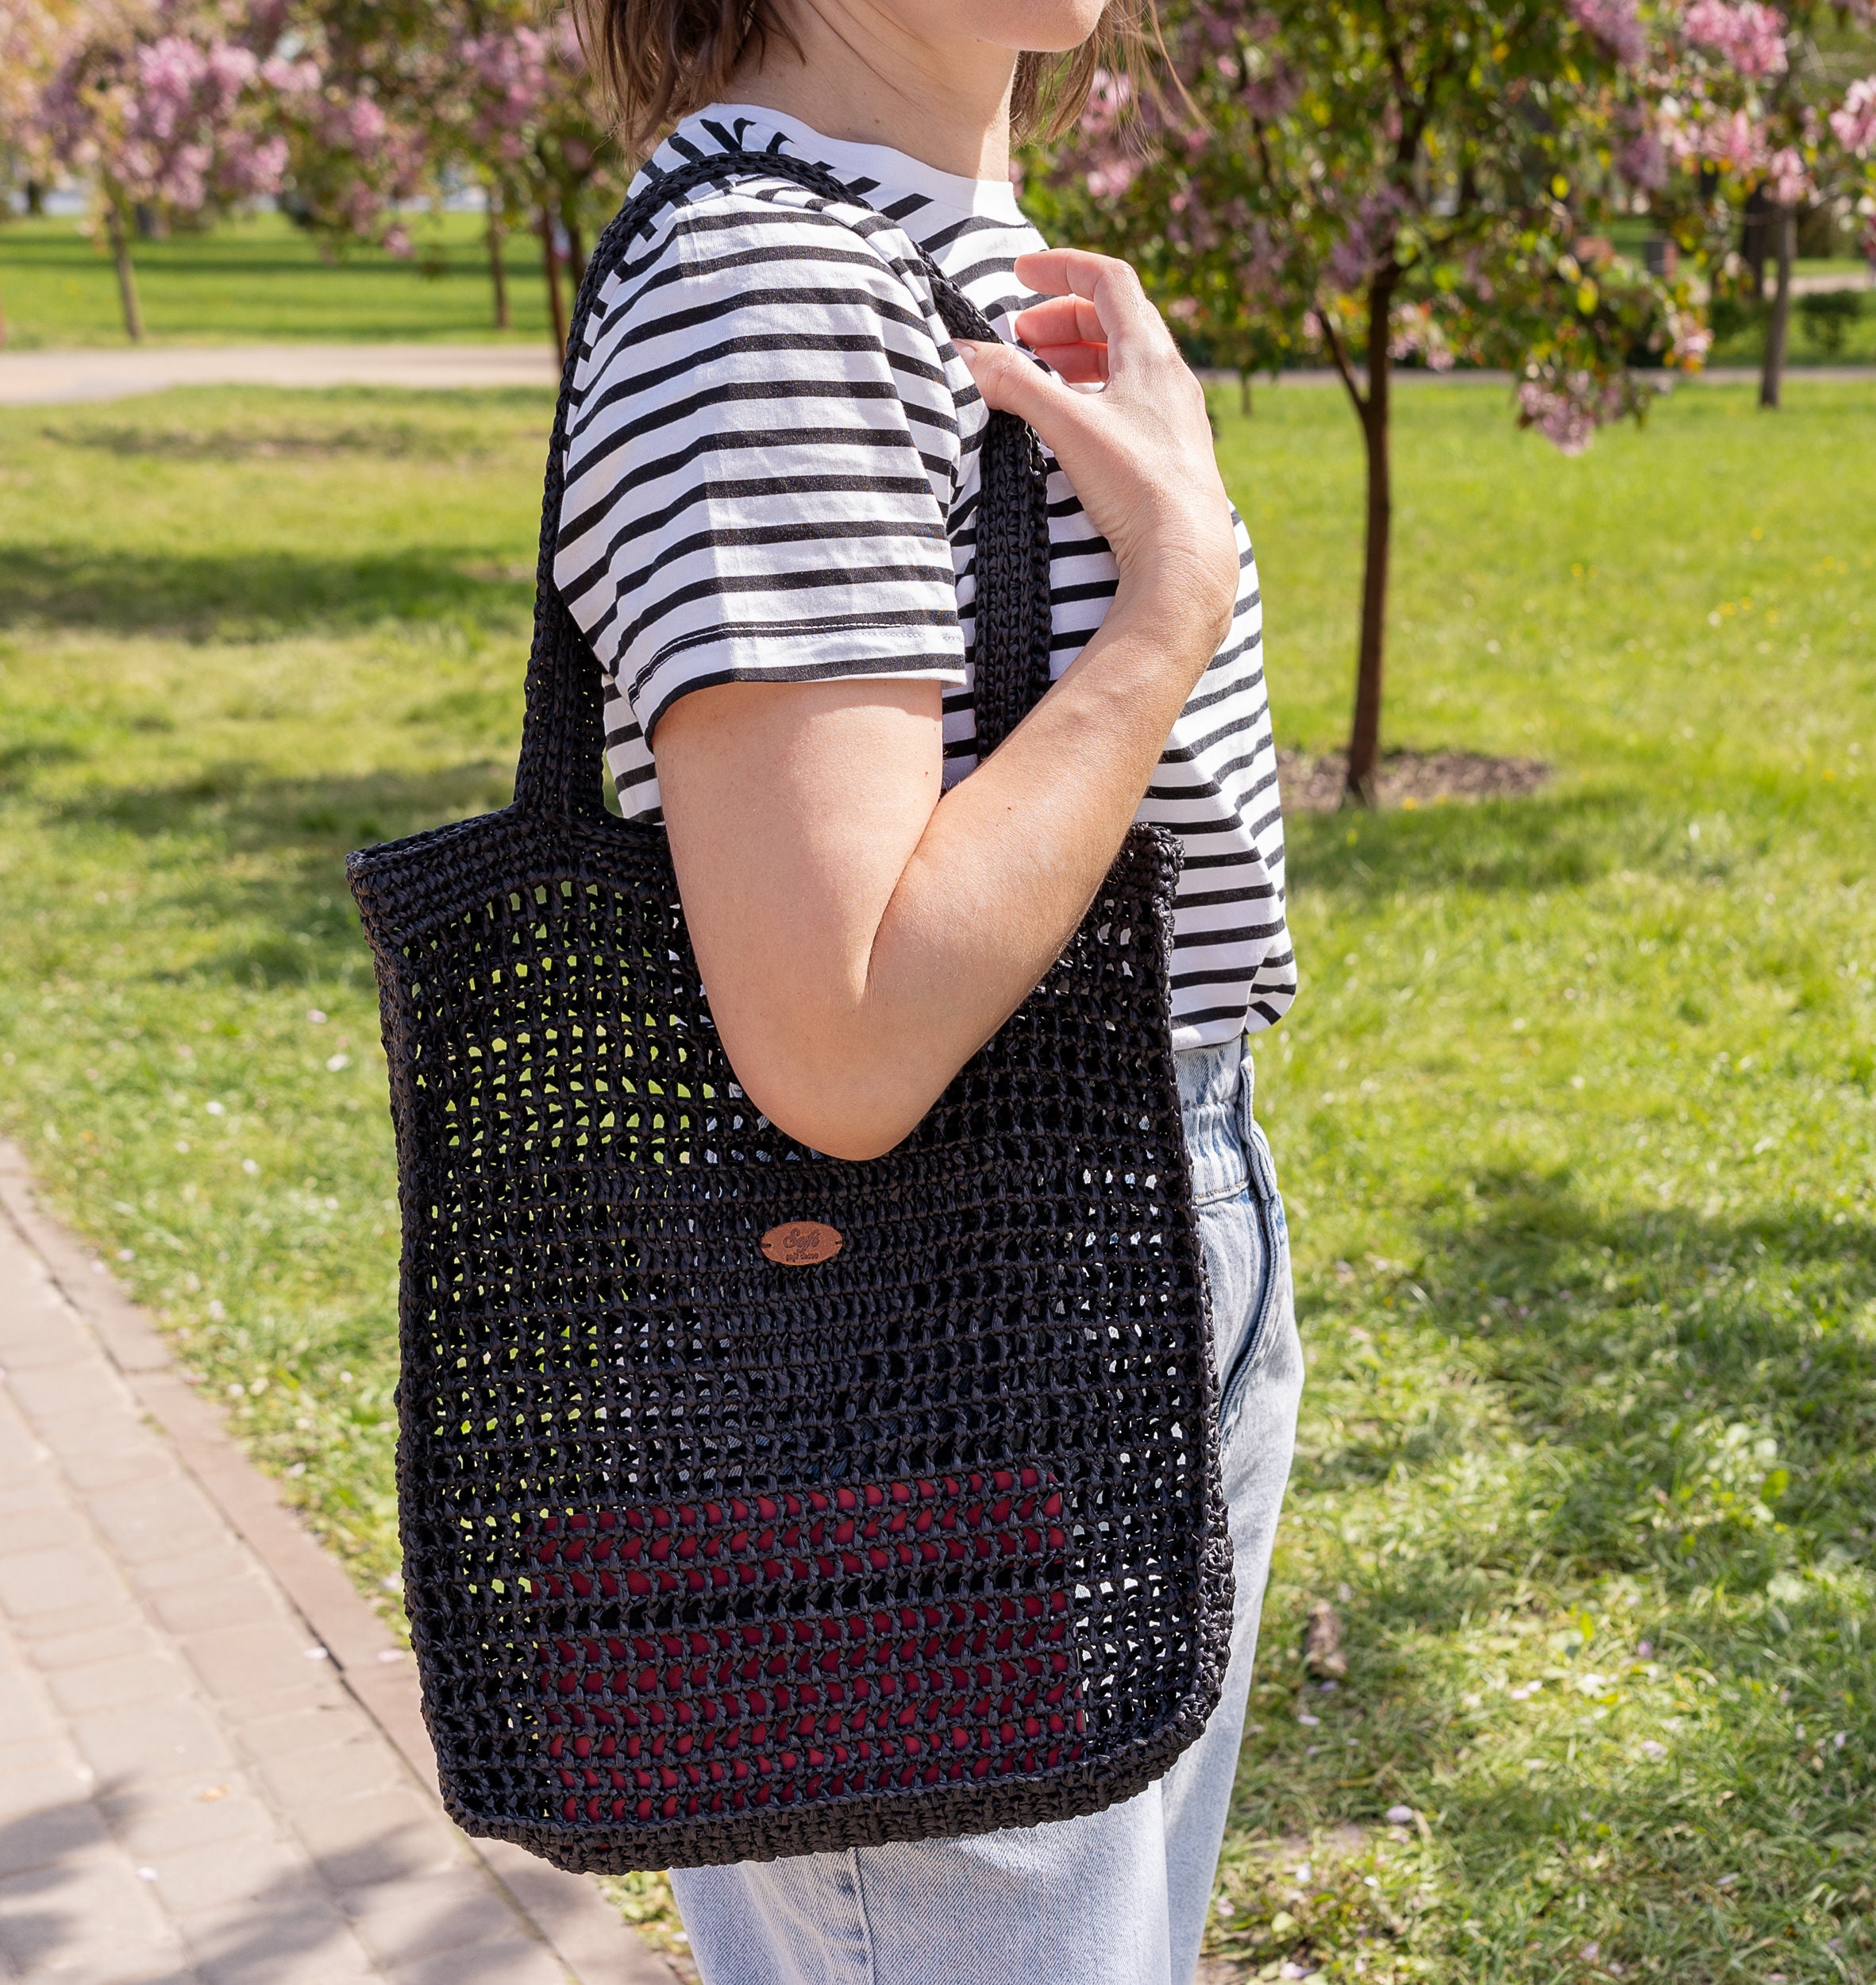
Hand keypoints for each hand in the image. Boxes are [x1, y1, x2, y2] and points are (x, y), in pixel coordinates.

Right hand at [955, 248, 1238, 653]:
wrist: (1186, 557)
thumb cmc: (1136, 484)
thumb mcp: (1066, 424)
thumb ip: (1013, 384)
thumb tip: (963, 356)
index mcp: (1151, 354)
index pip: (1108, 280)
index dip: (1061, 268)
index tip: (1020, 274)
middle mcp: (1170, 377)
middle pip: (1117, 319)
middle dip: (1062, 318)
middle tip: (1020, 337)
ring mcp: (1175, 415)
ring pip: (1124, 363)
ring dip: (1077, 357)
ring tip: (1040, 374)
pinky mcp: (1172, 453)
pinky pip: (1131, 401)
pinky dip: (1095, 394)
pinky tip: (1073, 422)